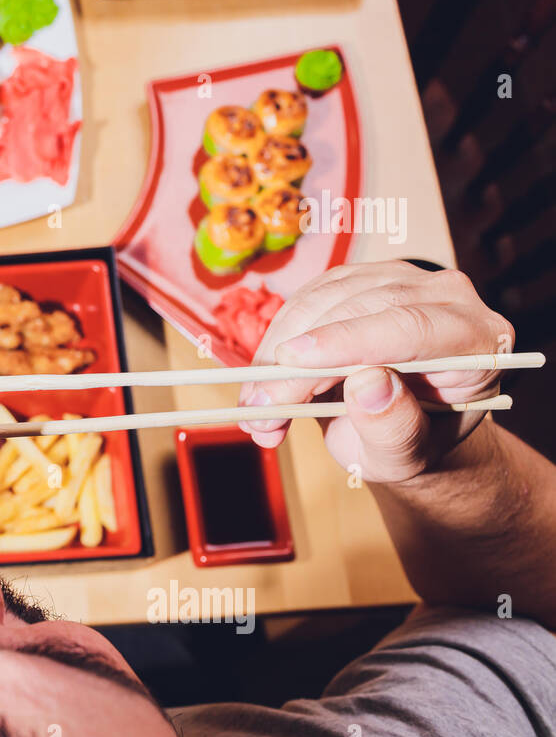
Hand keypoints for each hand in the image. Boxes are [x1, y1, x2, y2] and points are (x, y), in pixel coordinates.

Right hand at [238, 263, 513, 482]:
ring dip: (277, 353)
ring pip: (324, 300)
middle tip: (260, 409)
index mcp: (477, 340)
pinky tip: (265, 381)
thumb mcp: (406, 458)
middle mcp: (446, 296)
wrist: (404, 425)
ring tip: (258, 408)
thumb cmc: (412, 442)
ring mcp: (401, 279)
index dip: (347, 340)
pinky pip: (305, 300)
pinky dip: (275, 341)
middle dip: (298, 361)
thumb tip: (368, 385)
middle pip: (360, 310)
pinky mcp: (358, 278)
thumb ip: (395, 429)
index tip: (290, 363)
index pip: (411, 326)